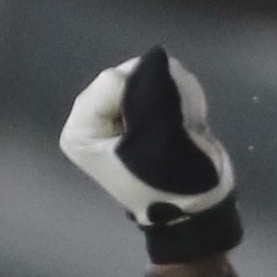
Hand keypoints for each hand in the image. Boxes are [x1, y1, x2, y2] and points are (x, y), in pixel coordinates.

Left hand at [61, 48, 243, 268]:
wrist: (194, 213)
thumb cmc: (165, 188)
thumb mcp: (148, 146)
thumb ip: (146, 100)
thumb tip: (159, 64)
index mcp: (82, 127)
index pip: (112, 82)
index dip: (144, 97)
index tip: (160, 130)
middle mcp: (94, 113)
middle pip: (128, 73)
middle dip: (160, 92)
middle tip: (179, 124)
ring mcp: (120, 108)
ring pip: (150, 71)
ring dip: (177, 94)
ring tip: (185, 126)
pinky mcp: (144, 106)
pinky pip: (166, 79)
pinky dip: (184, 95)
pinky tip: (189, 122)